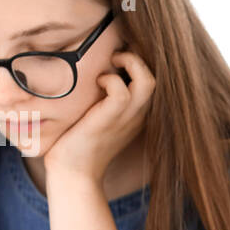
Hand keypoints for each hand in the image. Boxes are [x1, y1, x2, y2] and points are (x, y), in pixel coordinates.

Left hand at [42, 50, 154, 183]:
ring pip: (147, 81)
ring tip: (111, 62)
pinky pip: (121, 91)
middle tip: (115, 56)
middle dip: (137, 57)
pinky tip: (97, 82)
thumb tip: (87, 73)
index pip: (149, 82)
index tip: (118, 55)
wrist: (74, 174)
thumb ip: (100, 100)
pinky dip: (110, 80)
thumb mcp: (95, 119)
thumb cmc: (78, 146)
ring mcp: (126, 118)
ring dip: (129, 63)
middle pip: (155, 78)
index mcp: (135, 114)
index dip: (139, 63)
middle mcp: (136, 115)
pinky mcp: (109, 120)